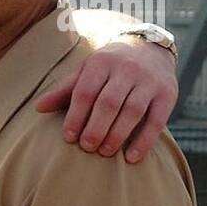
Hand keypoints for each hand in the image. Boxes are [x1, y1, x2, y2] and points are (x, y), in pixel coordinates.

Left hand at [35, 37, 176, 162]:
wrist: (149, 47)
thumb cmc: (109, 66)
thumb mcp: (87, 71)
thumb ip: (65, 90)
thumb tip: (38, 108)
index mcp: (101, 62)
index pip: (86, 92)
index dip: (76, 116)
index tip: (69, 138)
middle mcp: (126, 69)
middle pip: (109, 103)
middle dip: (96, 128)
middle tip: (87, 147)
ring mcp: (149, 81)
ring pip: (132, 111)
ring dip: (117, 135)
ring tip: (104, 152)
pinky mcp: (167, 94)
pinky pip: (156, 120)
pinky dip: (144, 140)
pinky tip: (131, 157)